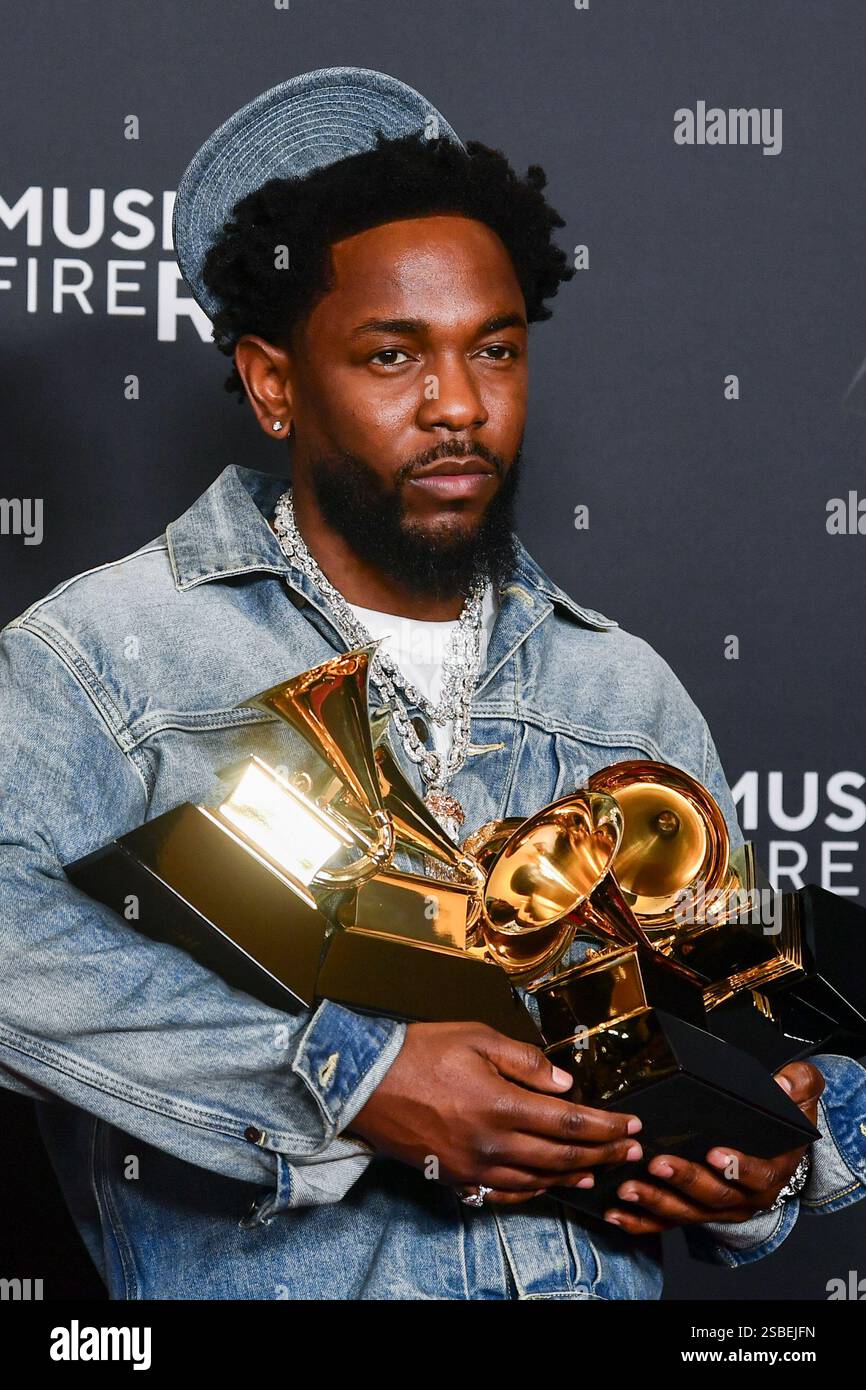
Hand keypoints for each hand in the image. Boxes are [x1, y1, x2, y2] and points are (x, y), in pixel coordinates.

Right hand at [348, 1021, 643, 1205]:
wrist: (365, 1083)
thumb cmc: (420, 1052)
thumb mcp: (478, 1038)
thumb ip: (525, 1061)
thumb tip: (564, 1082)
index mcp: (501, 1104)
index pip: (569, 1123)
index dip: (606, 1127)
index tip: (631, 1125)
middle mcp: (492, 1143)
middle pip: (561, 1157)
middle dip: (602, 1153)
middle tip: (630, 1151)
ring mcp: (473, 1167)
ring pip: (537, 1180)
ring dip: (573, 1176)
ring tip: (598, 1169)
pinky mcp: (456, 1177)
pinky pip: (504, 1193)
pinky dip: (533, 1191)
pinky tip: (546, 1184)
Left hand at [601, 1060, 824, 1233]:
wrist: (776, 1156)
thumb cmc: (782, 1125)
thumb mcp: (800, 1101)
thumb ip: (798, 1086)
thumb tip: (782, 1082)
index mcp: (771, 1172)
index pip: (757, 1174)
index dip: (737, 1167)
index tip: (714, 1154)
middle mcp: (744, 1197)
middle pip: (714, 1195)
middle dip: (684, 1180)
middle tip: (657, 1164)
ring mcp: (717, 1209)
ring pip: (686, 1212)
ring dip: (656, 1202)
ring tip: (627, 1188)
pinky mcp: (694, 1212)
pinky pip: (667, 1222)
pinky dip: (641, 1221)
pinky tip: (616, 1213)